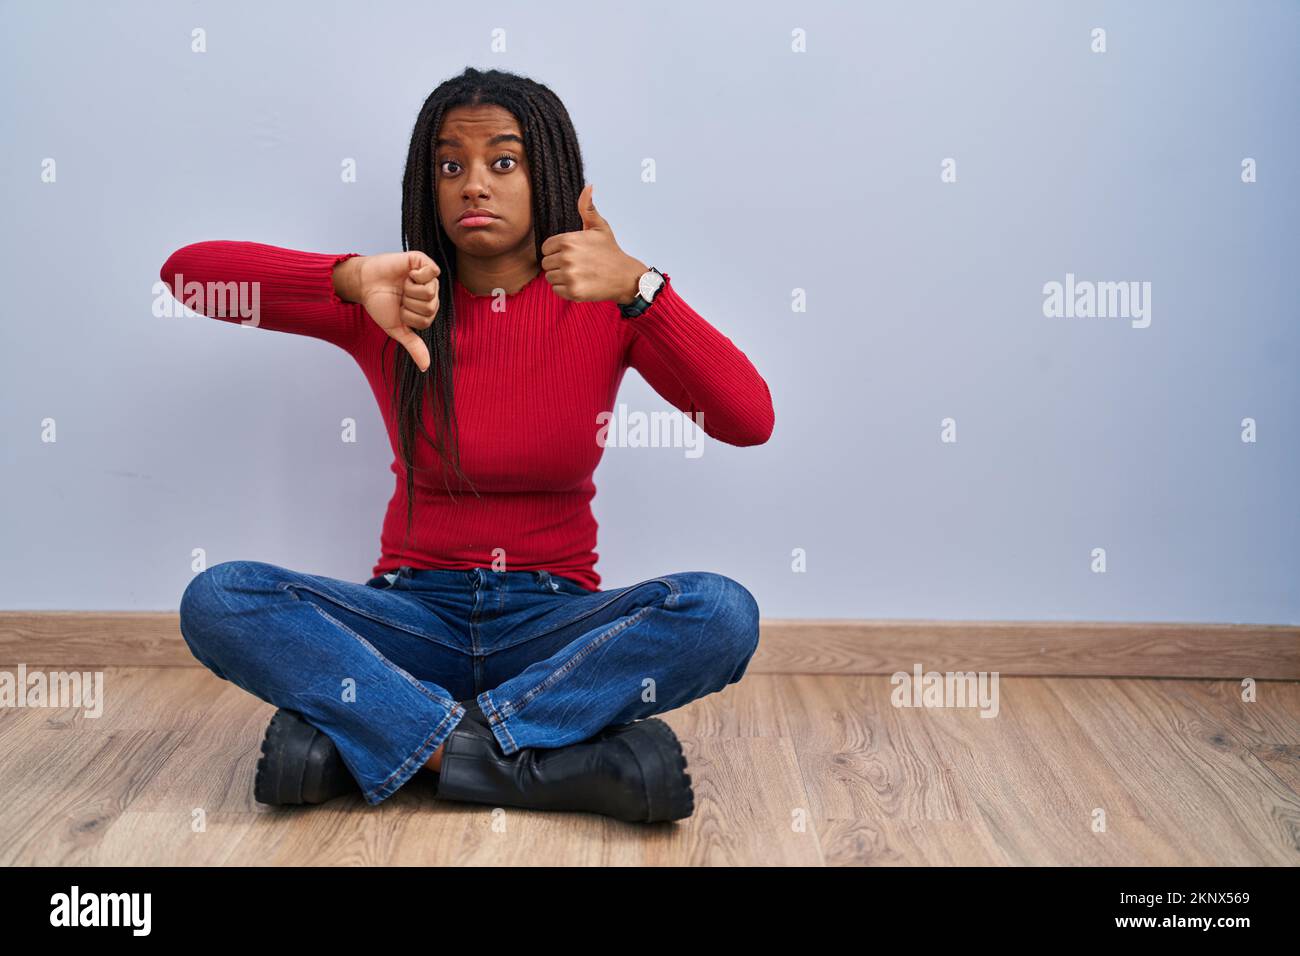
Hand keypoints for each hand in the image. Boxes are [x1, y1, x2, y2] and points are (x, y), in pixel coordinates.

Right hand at [354, 252, 439, 371]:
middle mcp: (430, 294)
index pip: (426, 320)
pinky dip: (418, 275)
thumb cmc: (380, 305)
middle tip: (400, 295)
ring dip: (410, 290)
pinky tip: (408, 274)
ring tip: (402, 284)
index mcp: (426, 309)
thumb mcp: (397, 328)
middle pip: (430, 307)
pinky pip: (433, 271)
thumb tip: (425, 367)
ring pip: (430, 291)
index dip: (408, 317)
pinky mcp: (423, 262)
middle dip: (408, 304)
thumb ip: (413, 346)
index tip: (398, 309)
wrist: (364, 283)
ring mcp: (428, 278)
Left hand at [540, 184, 645, 303]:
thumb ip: (587, 208)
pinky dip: (565, 289)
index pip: (545, 248)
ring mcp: (569, 275)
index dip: (556, 251)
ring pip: (550, 277)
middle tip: (576, 265)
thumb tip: (588, 187)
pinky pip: (556, 290)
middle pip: (546, 263)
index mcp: (568, 240)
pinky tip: (579, 284)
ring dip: (560, 277)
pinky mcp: (573, 291)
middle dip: (557, 265)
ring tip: (578, 274)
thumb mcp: (600, 227)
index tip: (571, 254)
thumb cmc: (610, 251)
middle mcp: (567, 257)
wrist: (625, 276)